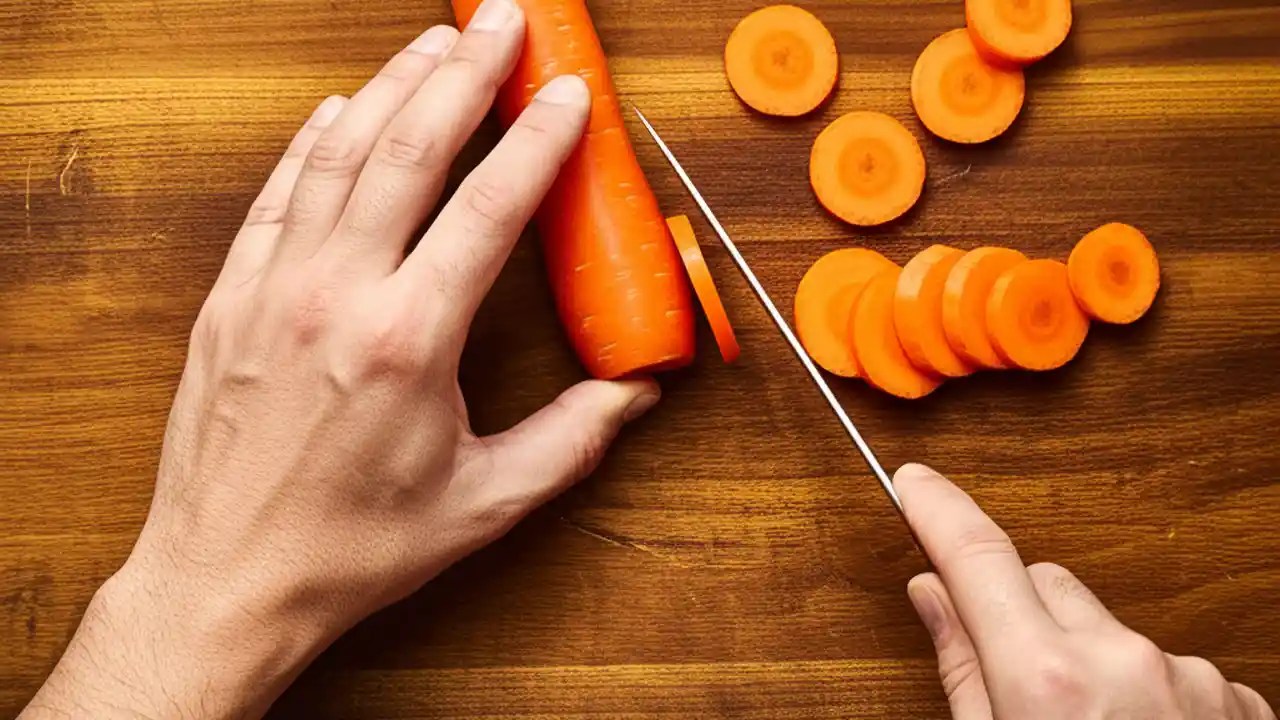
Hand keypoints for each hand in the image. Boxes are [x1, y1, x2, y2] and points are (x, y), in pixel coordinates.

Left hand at [23, 3, 658, 717]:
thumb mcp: (484, 502)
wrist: (226, 580)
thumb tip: (634, 394)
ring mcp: (273, 289)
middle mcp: (335, 296)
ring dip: (393, 87)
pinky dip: (315, 142)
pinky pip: (279, 194)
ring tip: (437, 43)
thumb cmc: (351, 547)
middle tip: (503, 21)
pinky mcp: (231, 299)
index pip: (486, 208)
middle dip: (465, 75)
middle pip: (409, 151)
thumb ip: (572, 439)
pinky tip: (344, 108)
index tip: (565, 95)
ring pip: (339, 155)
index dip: (535, 141)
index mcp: (408, 341)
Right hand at [895, 464, 1275, 719]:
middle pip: (1046, 583)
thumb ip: (964, 672)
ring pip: (1111, 628)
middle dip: (1017, 611)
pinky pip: (1170, 666)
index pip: (978, 556)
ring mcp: (1190, 679)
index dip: (937, 510)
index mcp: (1049, 680)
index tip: (914, 485)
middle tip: (1007, 679)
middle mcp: (1126, 662)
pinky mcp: (1237, 704)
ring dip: (1088, 661)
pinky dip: (1145, 691)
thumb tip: (933, 598)